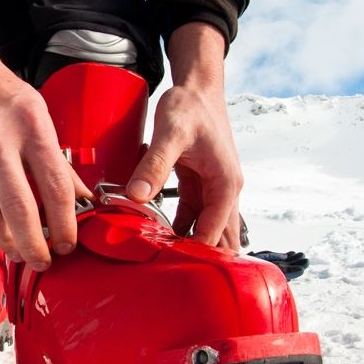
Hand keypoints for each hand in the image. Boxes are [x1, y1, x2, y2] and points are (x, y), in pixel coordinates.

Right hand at [0, 29, 89, 270]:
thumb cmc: (0, 92)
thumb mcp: (38, 114)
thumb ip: (56, 160)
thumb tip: (79, 199)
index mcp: (29, 124)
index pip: (54, 185)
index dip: (64, 222)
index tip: (68, 242)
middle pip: (19, 207)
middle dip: (34, 243)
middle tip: (44, 261)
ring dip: (7, 241)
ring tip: (21, 253)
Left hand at [127, 22, 242, 248]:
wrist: (198, 87)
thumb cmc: (190, 107)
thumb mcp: (170, 134)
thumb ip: (154, 165)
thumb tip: (137, 196)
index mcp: (226, 184)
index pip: (213, 232)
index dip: (193, 253)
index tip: (168, 268)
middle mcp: (225, 191)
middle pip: (219, 237)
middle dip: (199, 259)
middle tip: (168, 276)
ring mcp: (213, 189)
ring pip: (206, 229)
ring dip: (188, 245)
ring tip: (160, 265)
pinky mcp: (199, 185)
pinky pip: (192, 216)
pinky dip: (178, 229)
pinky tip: (158, 241)